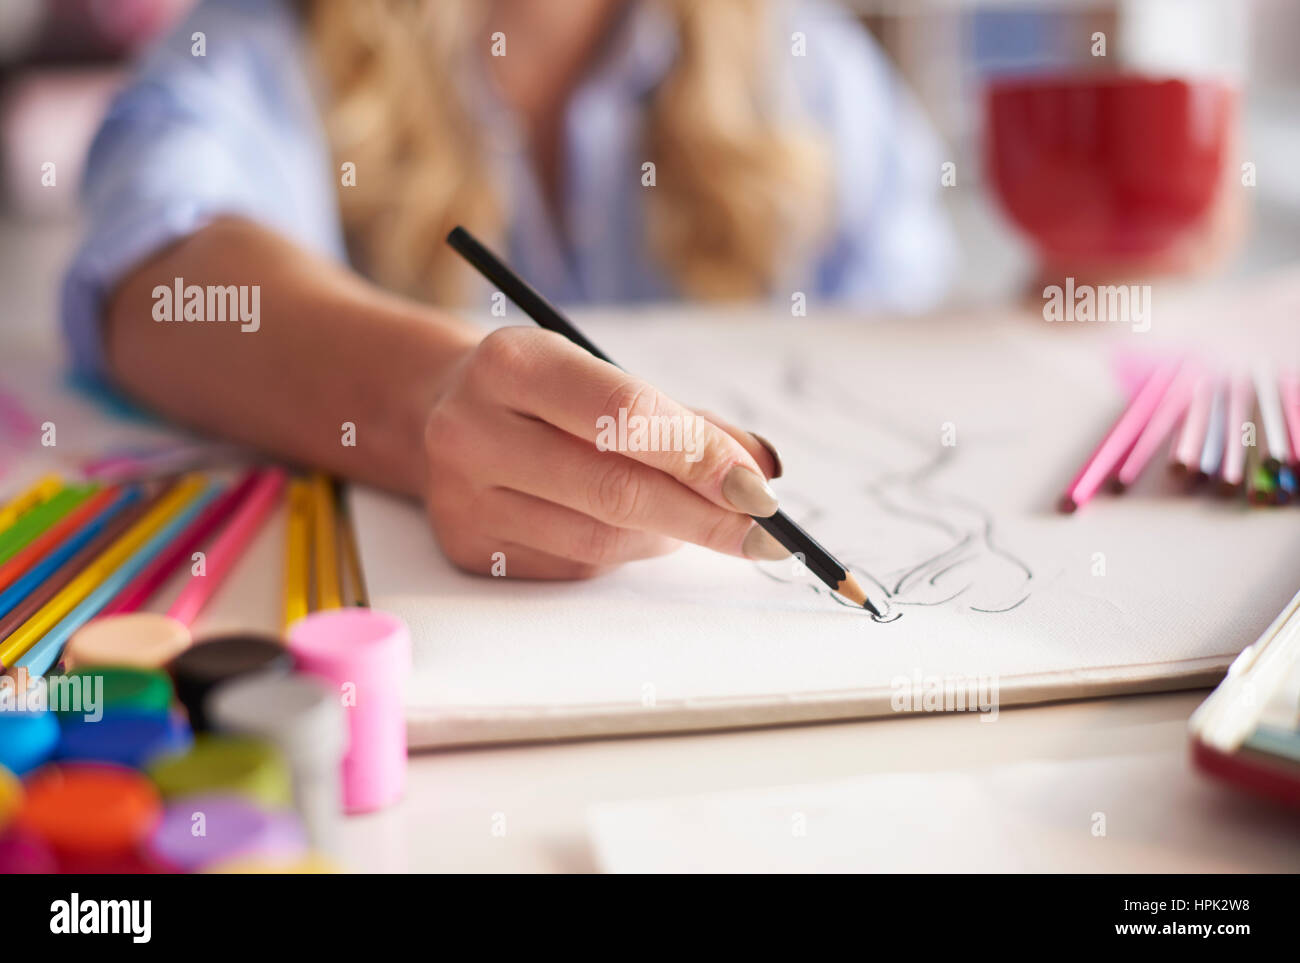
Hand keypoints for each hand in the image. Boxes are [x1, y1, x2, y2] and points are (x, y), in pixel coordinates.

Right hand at [422, 326, 786, 577]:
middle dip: (704, 516)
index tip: (758, 489)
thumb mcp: (607, 377)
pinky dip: (622, 551)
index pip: (624, 415)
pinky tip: (623, 525)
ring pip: (600, 539)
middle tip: (765, 534)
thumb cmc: (548, 395)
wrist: (443, 413)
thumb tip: (762, 469)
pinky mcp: (469, 548)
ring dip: (666, 535)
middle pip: (614, 489)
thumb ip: (687, 422)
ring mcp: (463, 495)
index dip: (700, 456)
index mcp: (513, 363)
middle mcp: (473, 428)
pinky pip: (576, 565)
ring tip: (687, 514)